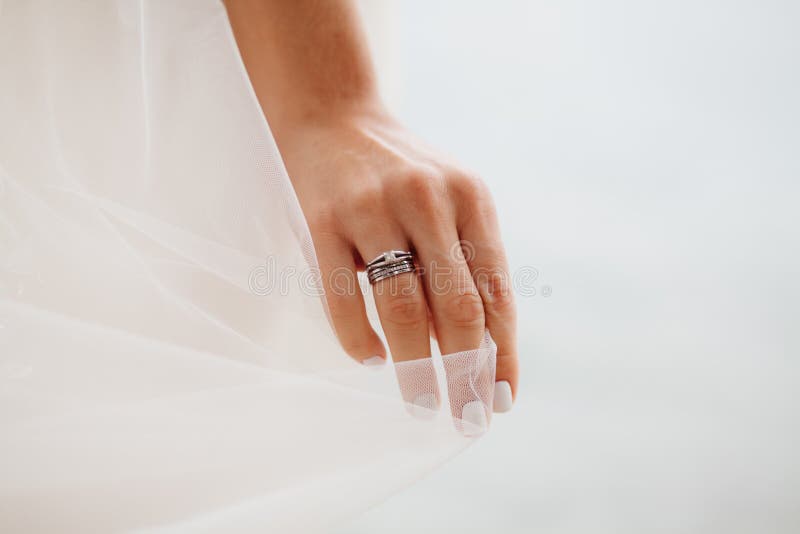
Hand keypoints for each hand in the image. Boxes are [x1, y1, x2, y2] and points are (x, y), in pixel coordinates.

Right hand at [277, 109, 517, 414]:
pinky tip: (371, 358)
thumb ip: (467, 262)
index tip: (502, 400)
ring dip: (415, 369)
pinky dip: (358, 340)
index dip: (503, 354)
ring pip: (403, 310)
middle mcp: (428, 200)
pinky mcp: (322, 220)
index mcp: (471, 198)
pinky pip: (343, 299)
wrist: (335, 115)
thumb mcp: (449, 202)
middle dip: (466, 375)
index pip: (497, 294)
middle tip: (465, 419)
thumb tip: (482, 352)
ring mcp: (372, 209)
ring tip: (422, 403)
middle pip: (456, 309)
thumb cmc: (402, 175)